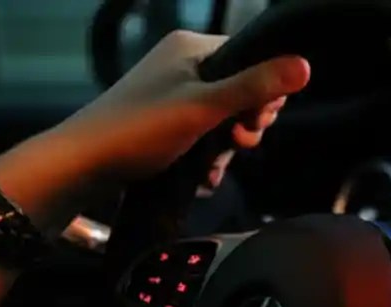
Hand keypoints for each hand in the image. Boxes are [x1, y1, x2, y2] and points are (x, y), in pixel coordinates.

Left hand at [0, 30, 309, 233]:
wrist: (84, 164)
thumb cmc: (141, 129)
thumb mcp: (205, 107)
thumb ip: (256, 86)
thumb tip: (306, 64)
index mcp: (192, 48)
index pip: (253, 58)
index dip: (264, 92)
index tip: (255, 120)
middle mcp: (184, 65)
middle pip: (243, 91)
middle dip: (247, 125)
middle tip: (236, 143)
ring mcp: (175, 93)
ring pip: (226, 119)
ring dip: (228, 149)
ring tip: (213, 166)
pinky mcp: (167, 121)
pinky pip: (206, 134)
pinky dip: (209, 156)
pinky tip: (202, 174)